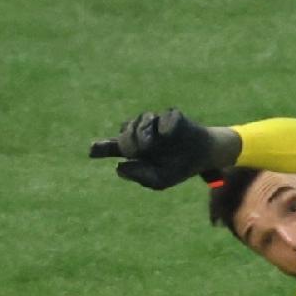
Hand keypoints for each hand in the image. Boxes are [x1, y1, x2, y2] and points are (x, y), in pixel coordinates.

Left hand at [88, 109, 229, 189]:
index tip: (91, 150)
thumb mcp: (159, 180)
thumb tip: (119, 166)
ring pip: (139, 122)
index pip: (114, 147)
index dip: (101, 148)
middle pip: (124, 134)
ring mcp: (156, 124)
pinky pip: (161, 118)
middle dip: (127, 142)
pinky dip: (162, 127)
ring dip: (140, 133)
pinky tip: (167, 136)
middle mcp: (142, 135)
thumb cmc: (179, 168)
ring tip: (149, 145)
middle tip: (138, 151)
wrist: (204, 156)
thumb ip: (139, 176)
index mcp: (136, 151)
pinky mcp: (171, 116)